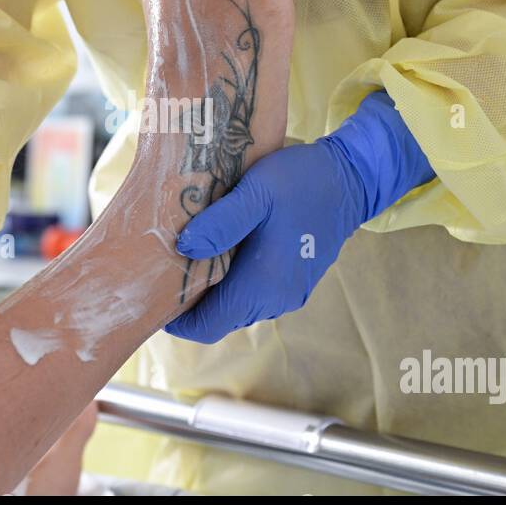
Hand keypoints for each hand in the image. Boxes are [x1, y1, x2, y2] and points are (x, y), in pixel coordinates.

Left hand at [168, 90, 433, 342]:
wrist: (352, 179)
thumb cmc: (302, 182)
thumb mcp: (256, 193)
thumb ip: (221, 223)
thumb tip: (184, 247)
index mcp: (263, 285)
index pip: (208, 325)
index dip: (177, 319)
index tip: (153, 293)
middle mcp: (276, 299)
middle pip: (219, 317)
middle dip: (191, 300)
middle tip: (164, 266)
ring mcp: (287, 293)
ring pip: (236, 304)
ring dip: (212, 288)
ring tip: (188, 254)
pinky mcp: (294, 282)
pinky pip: (253, 292)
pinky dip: (232, 280)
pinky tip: (220, 249)